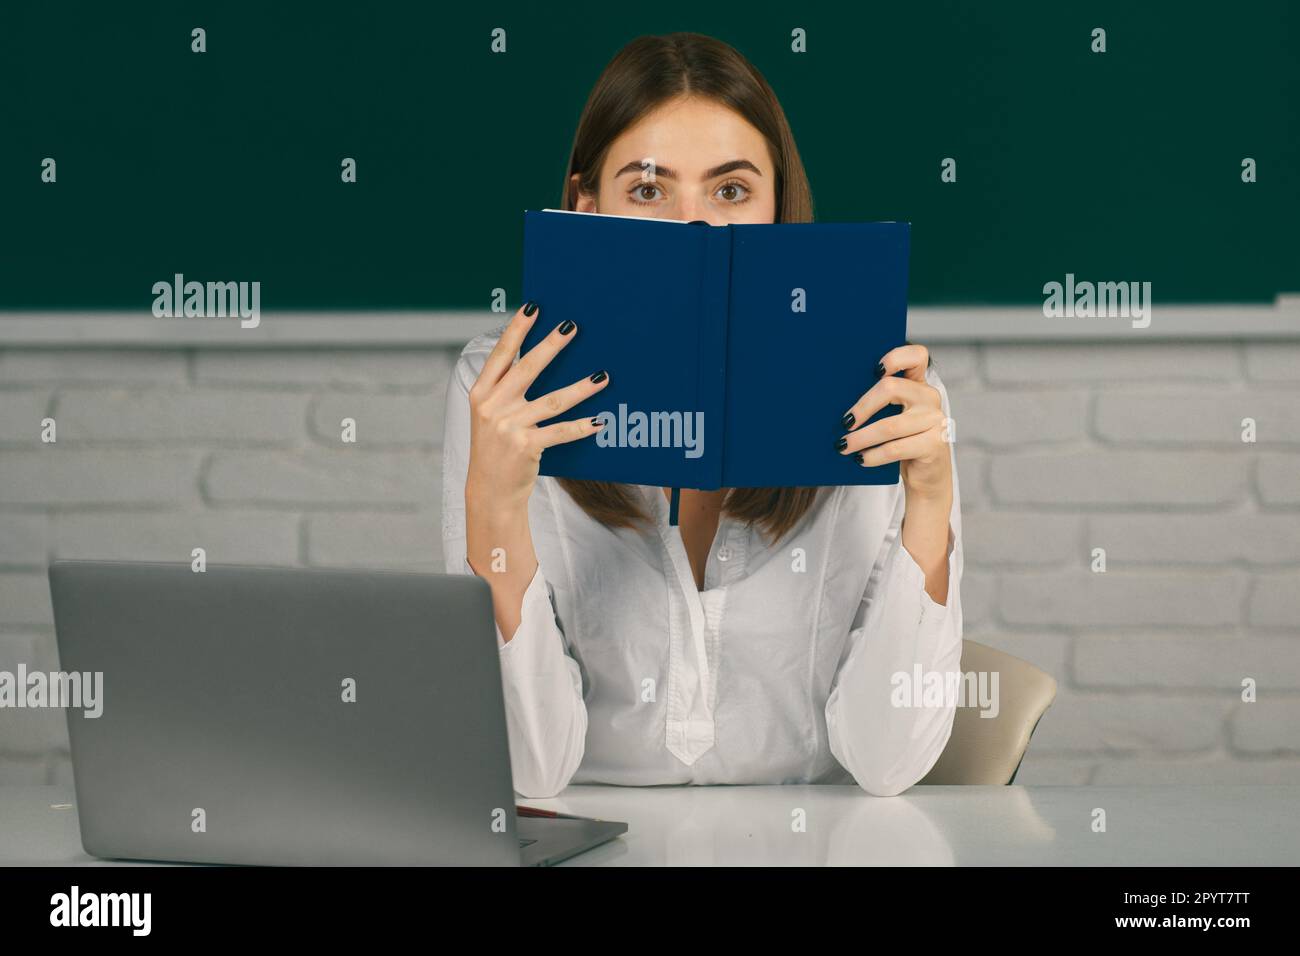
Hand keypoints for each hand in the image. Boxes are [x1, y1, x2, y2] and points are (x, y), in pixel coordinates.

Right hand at [466, 302, 610, 512]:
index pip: (502, 355)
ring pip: (553, 400)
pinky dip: (582, 427)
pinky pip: (561, 431)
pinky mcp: (526, 446)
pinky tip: (600, 421)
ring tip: (602, 375)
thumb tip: (535, 361)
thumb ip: (504, 390)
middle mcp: (492, 406)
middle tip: (572, 327)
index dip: (517, 330)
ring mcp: (509, 426)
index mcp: (481, 393)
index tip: (533, 308)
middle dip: (551, 345)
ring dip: (581, 387)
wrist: (489, 491)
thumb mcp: (489, 416)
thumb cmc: (495, 450)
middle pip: (528, 369)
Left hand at [836, 343, 951, 502]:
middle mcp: (929, 397)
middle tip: (844, 423)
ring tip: (843, 446)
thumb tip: (838, 404)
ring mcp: (934, 420)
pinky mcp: (934, 444)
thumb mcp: (892, 417)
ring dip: (861, 437)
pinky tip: (861, 459)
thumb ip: (879, 404)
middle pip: (891, 388)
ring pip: (890, 425)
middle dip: (862, 406)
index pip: (916, 355)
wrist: (927, 474)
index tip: (874, 370)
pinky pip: (896, 448)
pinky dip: (873, 455)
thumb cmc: (902, 441)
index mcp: (918, 383)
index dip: (895, 357)